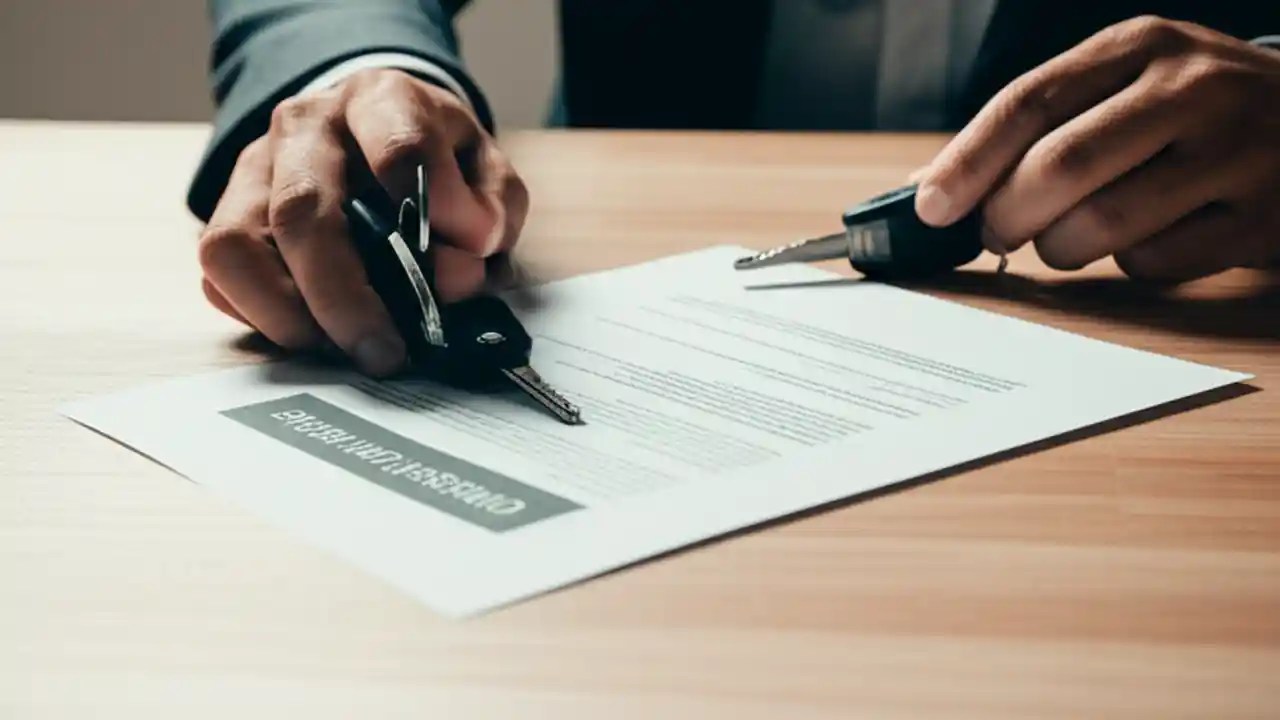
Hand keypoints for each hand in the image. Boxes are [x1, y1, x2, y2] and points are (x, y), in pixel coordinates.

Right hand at [197, 69, 527, 374]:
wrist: (383, 138)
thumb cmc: (438, 164)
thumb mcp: (486, 177)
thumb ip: (487, 218)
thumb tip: (454, 274)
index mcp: (381, 101)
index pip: (401, 147)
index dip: (435, 210)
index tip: (466, 260)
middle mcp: (305, 127)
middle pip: (303, 209)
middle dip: (345, 297)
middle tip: (384, 353)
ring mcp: (254, 169)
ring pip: (237, 245)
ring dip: (291, 315)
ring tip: (341, 351)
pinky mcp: (226, 216)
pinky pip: (220, 276)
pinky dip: (262, 318)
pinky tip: (312, 334)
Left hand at [916, 16, 1279, 281]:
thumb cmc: (1193, 114)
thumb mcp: (1126, 87)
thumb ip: (1040, 125)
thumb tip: (934, 188)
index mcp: (1142, 45)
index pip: (1031, 101)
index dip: (968, 160)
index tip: (930, 207)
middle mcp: (1193, 88)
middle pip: (1060, 166)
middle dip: (1007, 215)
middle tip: (997, 233)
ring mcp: (1236, 151)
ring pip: (1102, 222)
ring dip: (1061, 247)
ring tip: (1069, 238)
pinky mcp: (1262, 218)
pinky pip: (1156, 263)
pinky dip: (1129, 266)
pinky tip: (1148, 239)